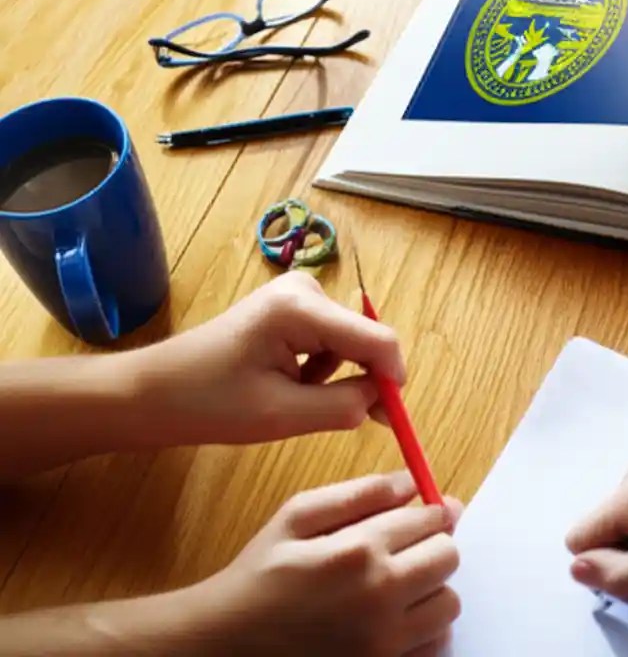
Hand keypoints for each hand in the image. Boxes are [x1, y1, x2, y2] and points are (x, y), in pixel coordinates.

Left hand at [133, 271, 405, 445]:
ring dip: (336, 378)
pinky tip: (288, 385)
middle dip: (362, 380)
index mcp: (302, 308)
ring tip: (296, 401)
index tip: (390, 420)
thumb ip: (345, 406)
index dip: (392, 381)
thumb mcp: (283, 415)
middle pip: (366, 339)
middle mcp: (306, 289)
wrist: (153, 392)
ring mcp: (298, 295)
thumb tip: (383, 401)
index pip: (378, 340)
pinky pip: (331, 342)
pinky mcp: (292, 308)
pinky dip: (322, 371)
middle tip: (343, 420)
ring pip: (351, 344)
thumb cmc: (209, 404)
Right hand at [194, 471, 463, 656]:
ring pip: (449, 601)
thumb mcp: (295, 517)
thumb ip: (358, 493)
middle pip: (448, 557)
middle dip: (435, 544)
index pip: (430, 519)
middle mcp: (379, 596)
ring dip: (433, 587)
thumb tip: (409, 481)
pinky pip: (436, 643)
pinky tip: (398, 617)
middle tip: (412, 546)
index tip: (433, 510)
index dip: (435, 509)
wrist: (227, 644)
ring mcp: (384, 640)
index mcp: (359, 551)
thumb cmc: (259, 577)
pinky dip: (427, 628)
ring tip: (401, 583)